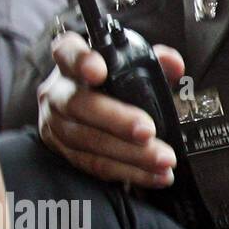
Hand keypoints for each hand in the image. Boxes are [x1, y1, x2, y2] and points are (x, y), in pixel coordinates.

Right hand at [38, 32, 184, 188]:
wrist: (83, 99)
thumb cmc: (109, 78)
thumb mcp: (130, 61)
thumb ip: (154, 59)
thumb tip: (174, 64)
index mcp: (69, 61)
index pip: (67, 53)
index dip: (81, 61)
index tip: (99, 71)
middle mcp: (57, 91)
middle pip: (80, 105)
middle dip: (117, 121)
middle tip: (149, 131)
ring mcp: (54, 123)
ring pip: (88, 141)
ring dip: (130, 155)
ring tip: (163, 160)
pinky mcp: (61, 150)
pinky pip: (93, 165)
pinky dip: (127, 172)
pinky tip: (153, 175)